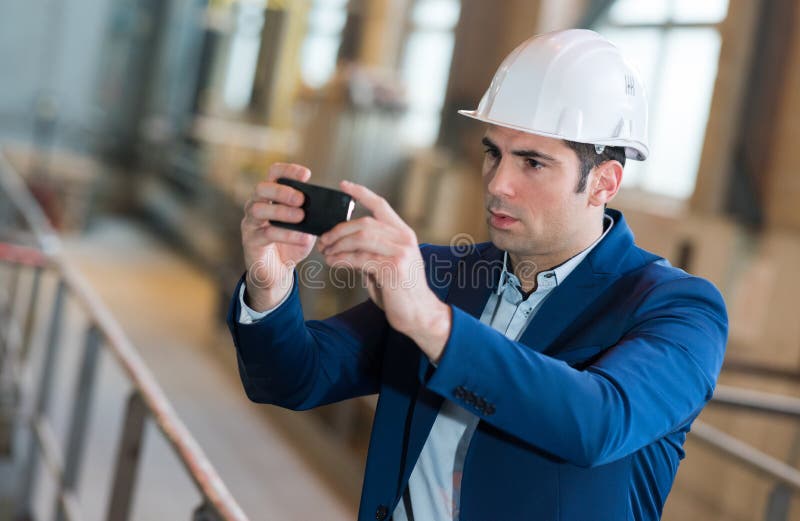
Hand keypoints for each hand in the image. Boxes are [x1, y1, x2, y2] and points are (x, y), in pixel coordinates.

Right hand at [241, 163, 315, 310]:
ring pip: (258, 210)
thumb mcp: (305, 228)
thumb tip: (327, 207)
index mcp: (269, 198)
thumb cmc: (290, 245)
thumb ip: (312, 216)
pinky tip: (303, 238)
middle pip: (261, 188)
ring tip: (301, 217)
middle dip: (282, 191)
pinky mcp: (250, 242)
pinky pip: (266, 234)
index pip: (273, 175)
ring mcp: (250, 224)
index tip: (306, 174)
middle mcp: (255, 206)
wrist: (276, 272)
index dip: (288, 170)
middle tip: (301, 199)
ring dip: (281, 211)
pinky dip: (286, 235)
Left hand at [317, 181, 451, 361]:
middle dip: (338, 230)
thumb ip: (373, 251)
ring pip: (360, 238)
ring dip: (338, 244)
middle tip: (323, 240)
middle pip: (364, 222)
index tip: (343, 185)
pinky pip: (360, 258)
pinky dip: (342, 259)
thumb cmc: (401, 291)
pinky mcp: (392, 268)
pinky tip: (334, 263)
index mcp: (404, 233)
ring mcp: (400, 252)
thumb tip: (346, 244)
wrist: (420, 315)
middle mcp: (404, 239)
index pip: (381, 205)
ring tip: (326, 253)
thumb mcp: (389, 264)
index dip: (361, 193)